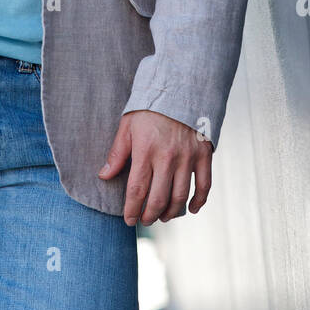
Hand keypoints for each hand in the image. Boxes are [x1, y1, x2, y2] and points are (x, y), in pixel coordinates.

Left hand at [98, 110, 213, 226]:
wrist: (181, 88)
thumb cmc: (150, 109)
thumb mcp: (128, 126)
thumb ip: (117, 153)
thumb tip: (104, 175)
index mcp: (146, 150)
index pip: (137, 190)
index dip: (132, 210)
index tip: (128, 220)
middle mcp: (168, 157)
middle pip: (159, 199)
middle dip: (150, 216)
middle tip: (145, 221)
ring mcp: (188, 157)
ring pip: (180, 196)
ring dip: (171, 213)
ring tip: (163, 217)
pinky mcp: (204, 155)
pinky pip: (204, 185)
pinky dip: (199, 201)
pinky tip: (192, 210)